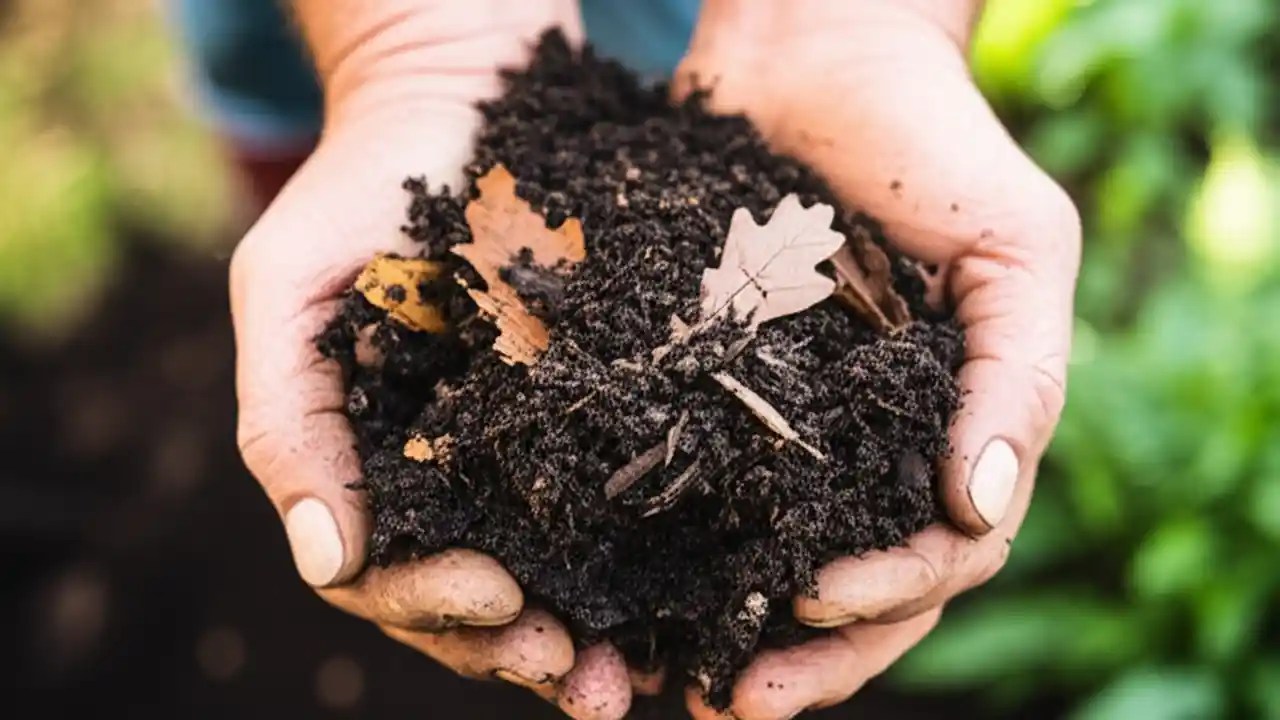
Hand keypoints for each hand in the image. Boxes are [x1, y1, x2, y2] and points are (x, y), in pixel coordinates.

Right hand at [229, 2, 632, 716]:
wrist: (455, 96)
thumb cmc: (359, 189)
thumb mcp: (289, 291)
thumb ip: (287, 419)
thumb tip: (326, 560)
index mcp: (370, 466)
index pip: (387, 575)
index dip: (436, 604)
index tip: (498, 599)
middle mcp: (448, 477)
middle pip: (472, 599)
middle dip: (519, 645)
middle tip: (582, 682)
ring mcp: (522, 451)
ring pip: (549, 572)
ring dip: (585, 635)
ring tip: (631, 679)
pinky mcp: (593, 410)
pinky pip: (613, 500)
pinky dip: (643, 563)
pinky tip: (686, 599)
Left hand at [675, 1, 1080, 716]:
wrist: (814, 52)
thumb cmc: (932, 144)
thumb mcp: (1014, 244)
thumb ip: (1015, 372)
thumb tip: (980, 510)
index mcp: (950, 434)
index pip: (937, 555)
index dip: (884, 598)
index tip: (810, 607)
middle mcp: (867, 450)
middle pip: (849, 586)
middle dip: (803, 653)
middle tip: (732, 702)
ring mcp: (787, 427)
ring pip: (764, 557)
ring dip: (725, 626)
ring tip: (673, 683)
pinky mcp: (707, 386)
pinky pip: (689, 484)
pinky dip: (665, 546)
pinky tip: (617, 583)